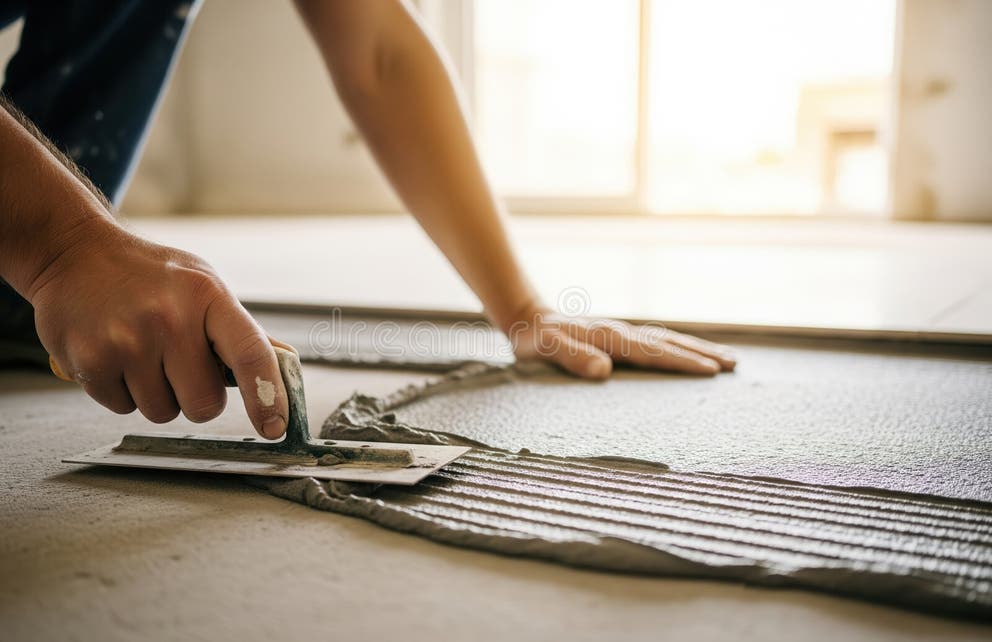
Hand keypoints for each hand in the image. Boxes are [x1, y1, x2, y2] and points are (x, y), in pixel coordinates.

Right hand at [29, 220, 289, 437]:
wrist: (74, 254)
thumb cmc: (150, 274)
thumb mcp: (203, 285)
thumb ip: (240, 331)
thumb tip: (284, 367)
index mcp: (207, 296)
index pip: (251, 354)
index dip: (268, 397)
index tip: (276, 426)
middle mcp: (169, 318)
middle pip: (204, 404)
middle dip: (197, 397)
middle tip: (180, 366)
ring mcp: (127, 341)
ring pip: (162, 412)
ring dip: (157, 395)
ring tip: (143, 352)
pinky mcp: (90, 360)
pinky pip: (122, 408)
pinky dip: (121, 392)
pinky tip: (115, 354)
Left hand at [505, 302, 736, 379]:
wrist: (527, 318)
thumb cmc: (534, 340)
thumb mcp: (543, 349)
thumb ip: (571, 358)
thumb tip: (604, 370)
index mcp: (609, 337)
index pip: (652, 352)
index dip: (682, 361)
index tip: (710, 371)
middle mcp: (621, 332)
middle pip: (669, 342)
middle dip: (702, 353)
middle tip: (734, 364)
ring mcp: (623, 332)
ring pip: (668, 339)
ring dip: (697, 348)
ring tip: (727, 359)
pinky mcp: (620, 337)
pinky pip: (658, 342)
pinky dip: (680, 347)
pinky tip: (691, 354)